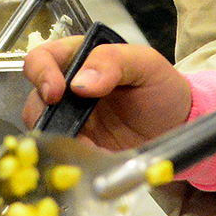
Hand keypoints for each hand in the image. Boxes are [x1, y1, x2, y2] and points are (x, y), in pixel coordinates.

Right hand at [19, 38, 193, 152]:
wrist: (180, 125)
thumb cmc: (162, 88)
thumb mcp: (146, 64)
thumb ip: (114, 61)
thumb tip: (81, 81)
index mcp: (80, 59)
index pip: (43, 58)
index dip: (41, 73)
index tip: (56, 92)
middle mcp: (69, 89)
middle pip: (36, 96)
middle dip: (44, 112)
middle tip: (67, 125)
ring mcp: (72, 119)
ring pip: (43, 127)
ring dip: (57, 137)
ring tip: (85, 144)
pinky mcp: (81, 145)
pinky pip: (64, 152)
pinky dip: (73, 157)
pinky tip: (94, 156)